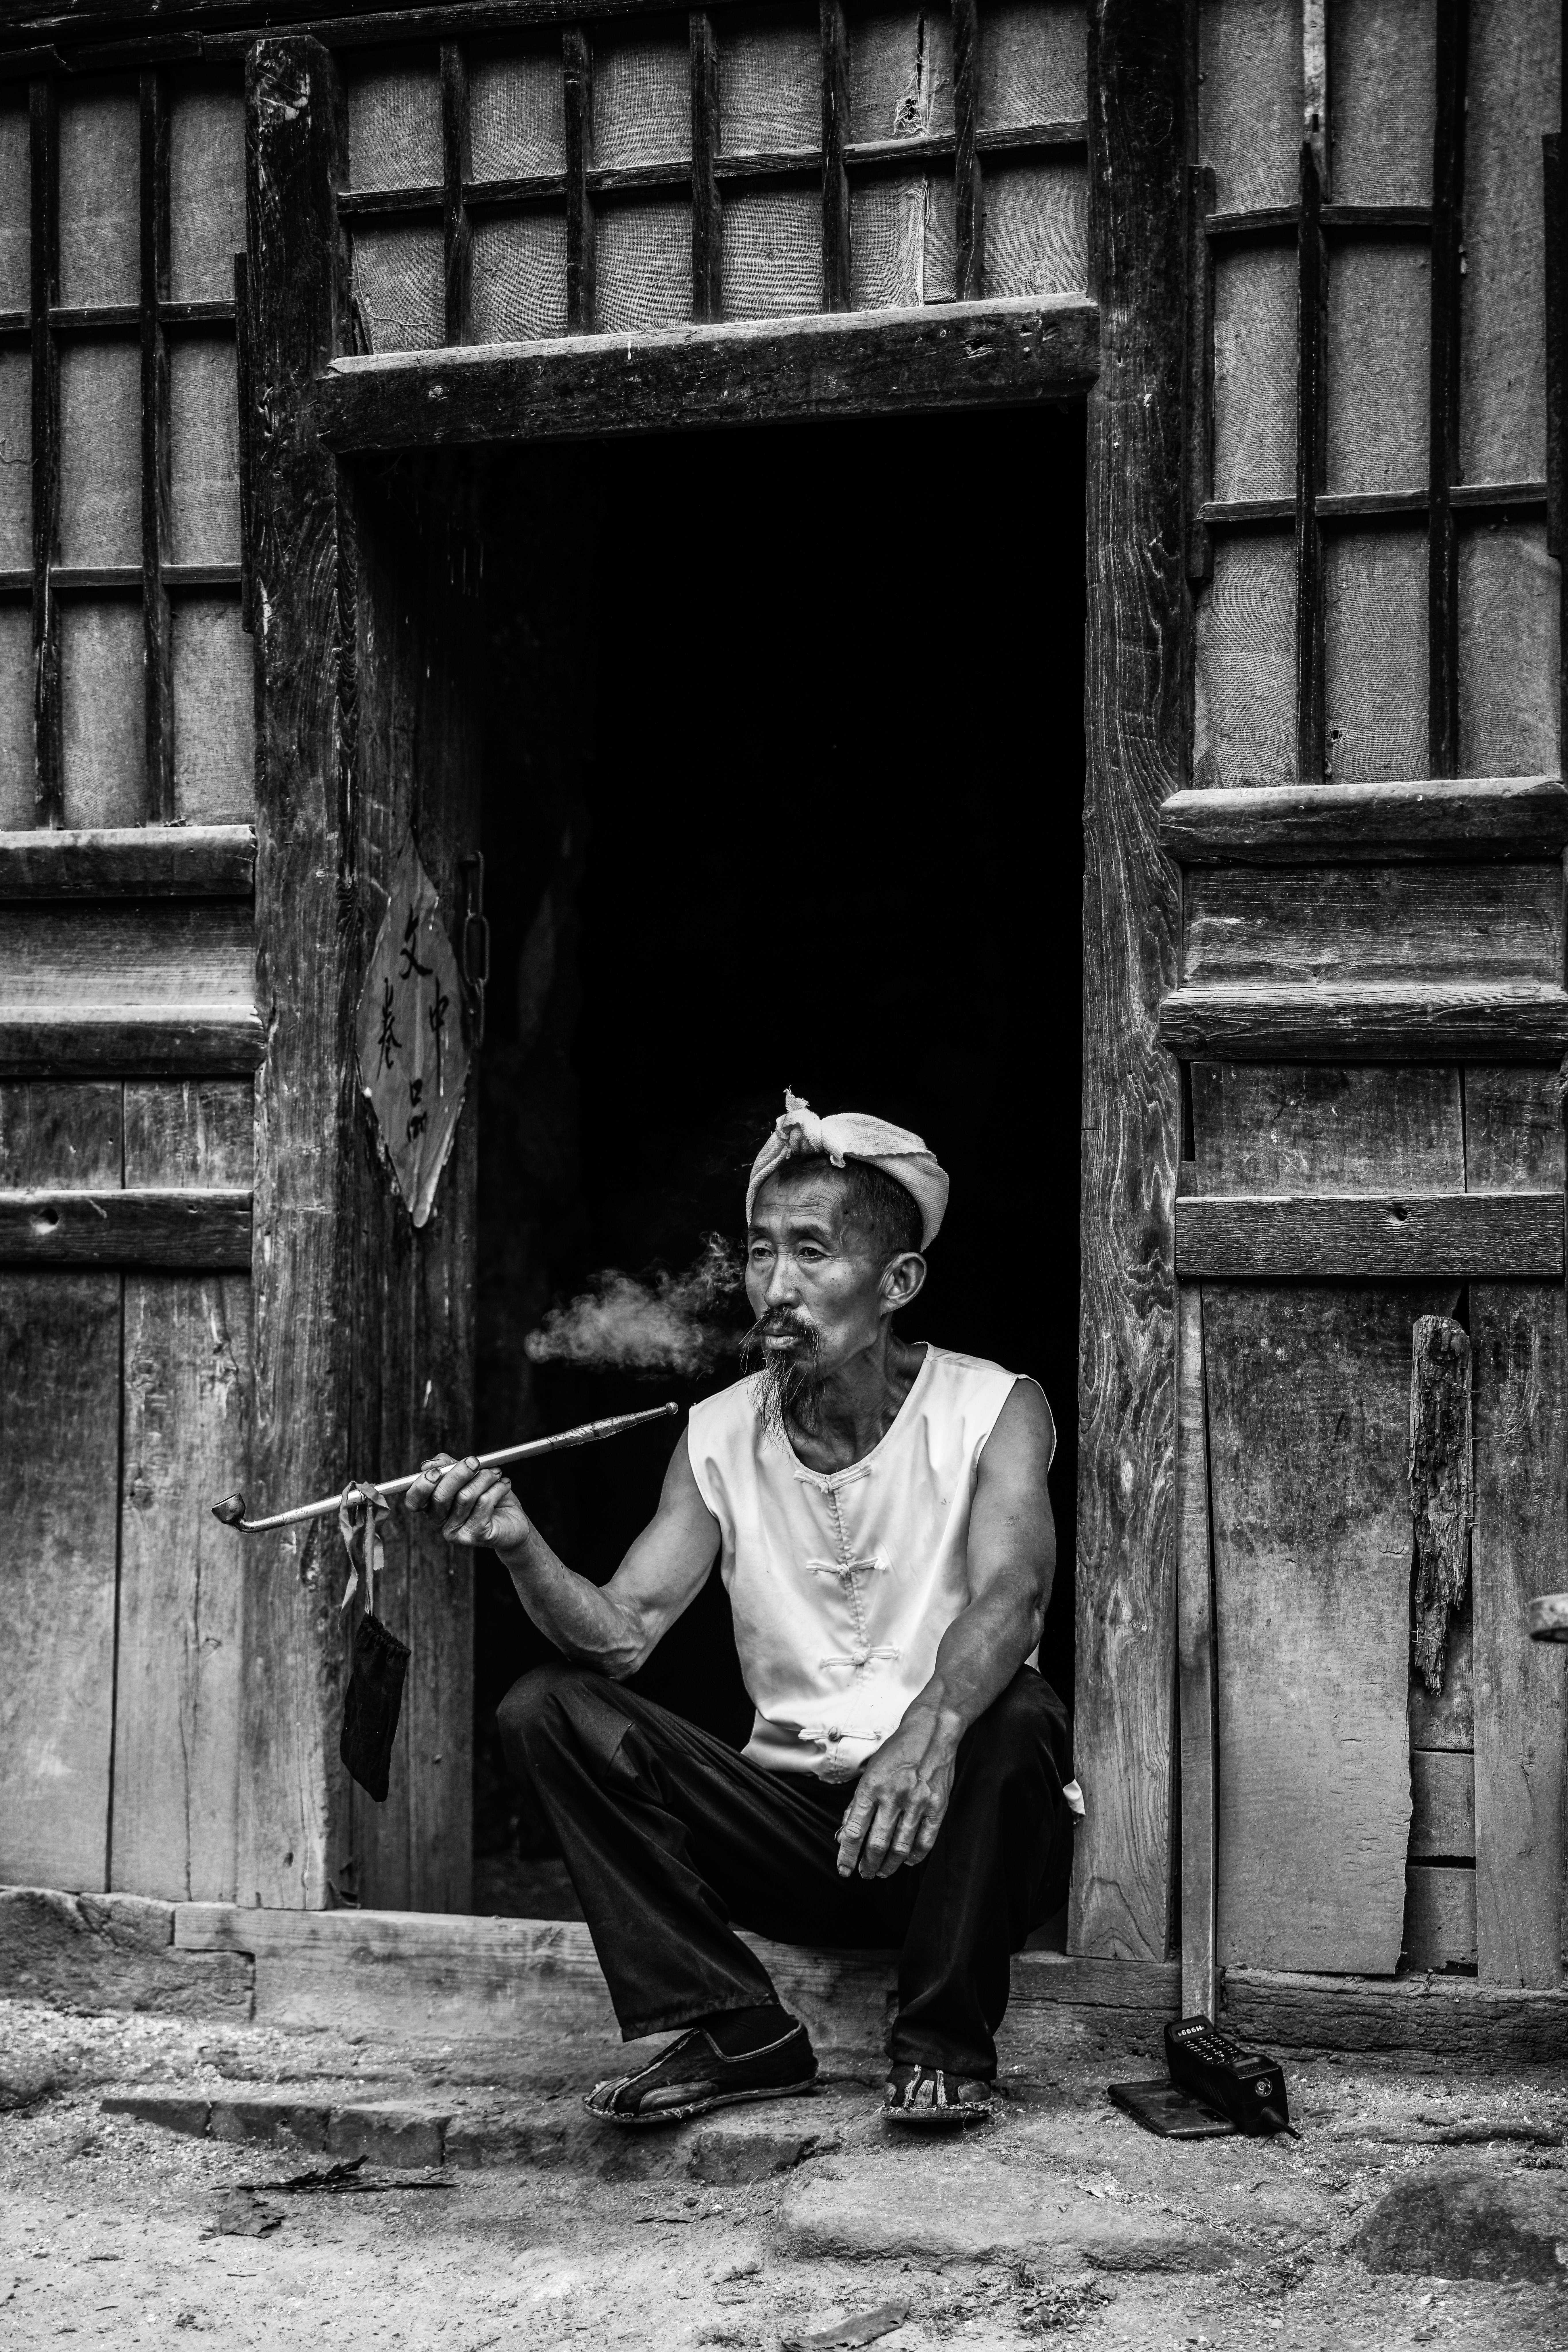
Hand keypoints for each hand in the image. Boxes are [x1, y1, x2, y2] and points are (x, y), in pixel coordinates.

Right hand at [404, 1453, 531, 1552]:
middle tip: (475, 1461)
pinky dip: (497, 1488)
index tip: (436, 1470)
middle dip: (458, 1473)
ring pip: (465, 1496)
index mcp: (432, 1507)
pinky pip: (483, 1504)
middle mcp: (439, 1523)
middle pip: (440, 1496)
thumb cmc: (488, 1496)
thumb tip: (429, 1464)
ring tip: (496, 1473)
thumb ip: (448, 1467)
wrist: (514, 1521)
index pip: (414, 1500)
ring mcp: (455, 1533)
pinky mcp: (475, 1536)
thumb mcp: (467, 1477)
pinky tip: (504, 1484)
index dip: (422, 1485)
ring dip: (483, 1478)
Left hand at [835, 1712, 958, 1879]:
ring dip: (889, 1866)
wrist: (931, 1732)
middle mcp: (893, 1796)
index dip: (847, 1854)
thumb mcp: (870, 1770)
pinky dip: (914, 1856)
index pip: (854, 1830)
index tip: (843, 1868)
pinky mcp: (937, 1806)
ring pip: (900, 1847)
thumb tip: (847, 1831)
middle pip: (877, 1844)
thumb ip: (858, 1801)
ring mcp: (918, 1802)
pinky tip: (906, 1860)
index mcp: (872, 1786)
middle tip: (864, 1873)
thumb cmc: (898, 1750)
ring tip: (882, 1872)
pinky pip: (925, 1841)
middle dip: (867, 1865)